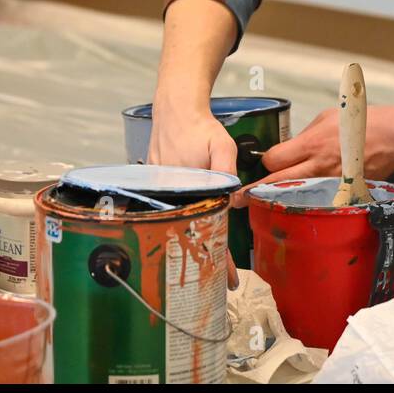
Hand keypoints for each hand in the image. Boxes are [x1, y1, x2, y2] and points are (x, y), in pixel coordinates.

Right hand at [146, 92, 240, 288]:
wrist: (174, 110)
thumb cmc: (199, 128)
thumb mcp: (222, 145)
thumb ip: (227, 170)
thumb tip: (233, 197)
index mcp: (187, 192)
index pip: (204, 233)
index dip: (218, 258)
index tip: (228, 279)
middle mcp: (172, 198)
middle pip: (191, 236)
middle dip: (207, 260)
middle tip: (222, 281)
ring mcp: (164, 195)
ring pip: (182, 226)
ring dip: (196, 243)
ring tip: (212, 267)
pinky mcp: (160, 189)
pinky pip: (177, 212)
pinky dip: (187, 224)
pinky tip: (198, 234)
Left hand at [229, 104, 393, 207]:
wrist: (393, 137)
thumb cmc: (360, 122)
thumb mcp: (325, 118)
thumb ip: (303, 136)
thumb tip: (288, 149)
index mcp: (311, 144)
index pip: (273, 160)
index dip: (264, 162)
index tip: (264, 163)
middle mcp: (318, 167)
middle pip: (276, 183)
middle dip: (255, 191)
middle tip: (238, 199)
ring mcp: (330, 184)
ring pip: (294, 197)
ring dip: (278, 200)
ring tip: (261, 206)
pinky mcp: (343, 194)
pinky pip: (317, 202)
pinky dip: (306, 204)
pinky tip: (299, 206)